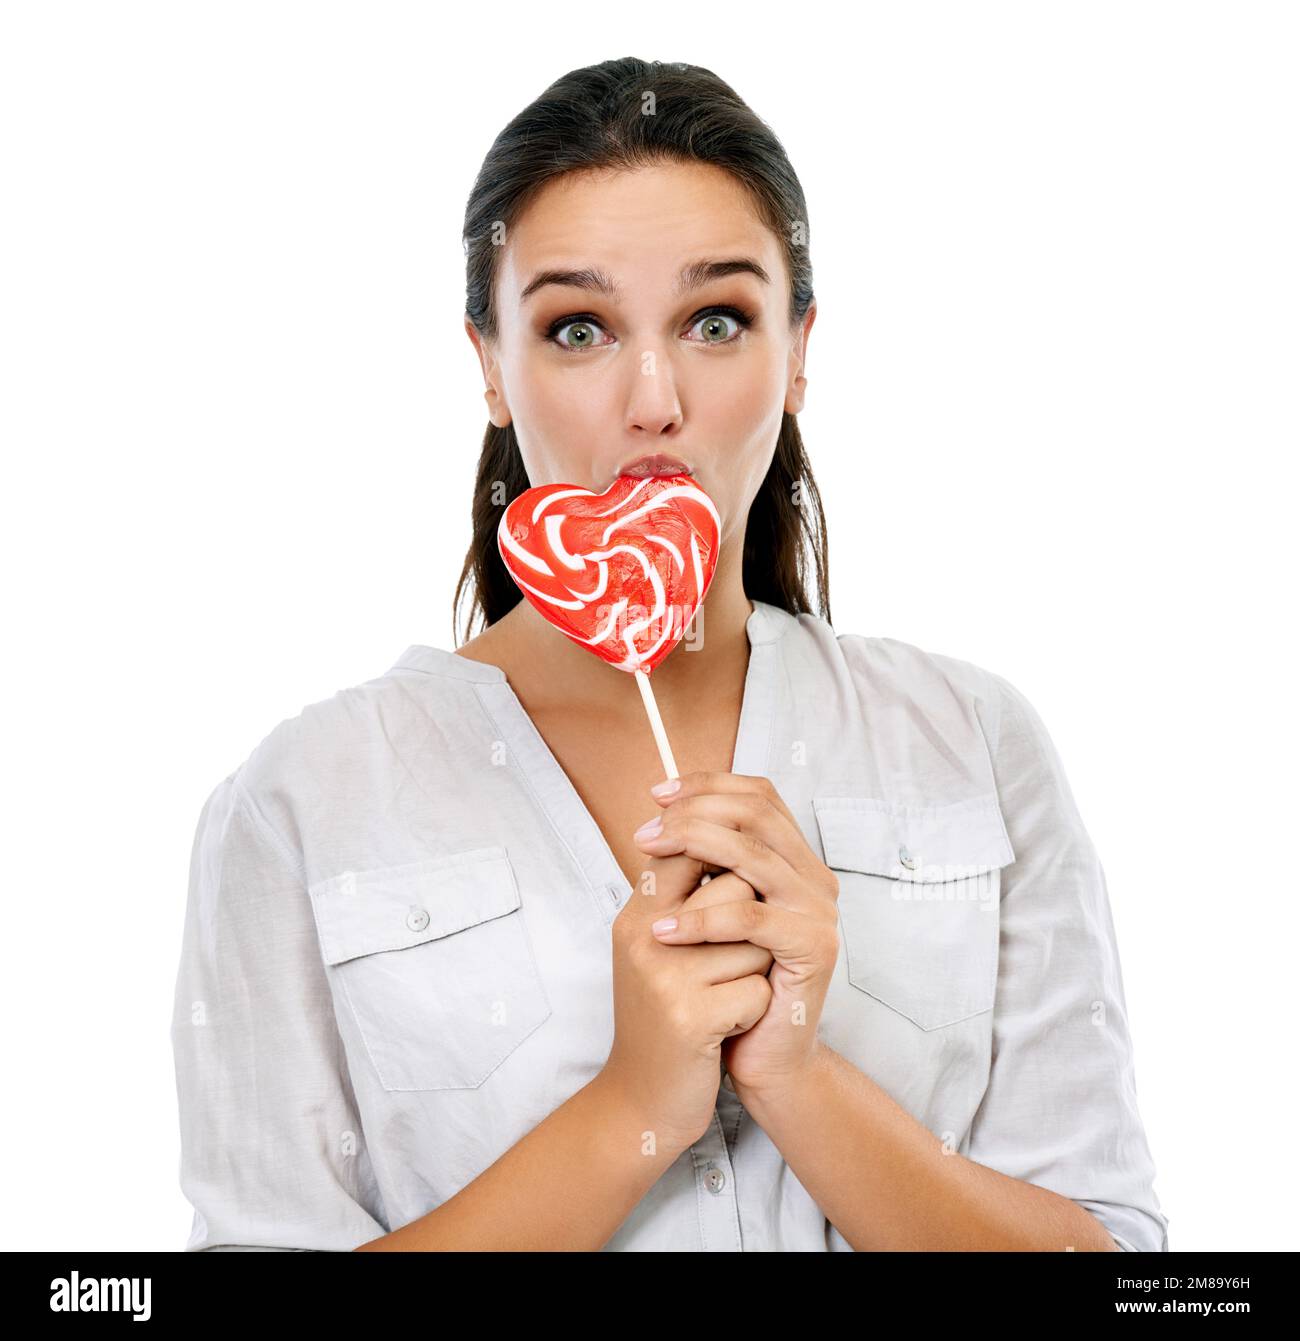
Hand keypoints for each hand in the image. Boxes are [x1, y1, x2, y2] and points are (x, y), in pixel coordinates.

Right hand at [603, 848, 771, 1153]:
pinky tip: (725, 1029)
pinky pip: (757, 991)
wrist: (641, 1100)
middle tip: (732, 957)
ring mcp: (664, 977)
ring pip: (754, 941)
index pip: (688, 844)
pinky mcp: (689, 1019)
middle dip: (752, 920)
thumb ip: (681, 894)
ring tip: (724, 994)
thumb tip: (729, 833)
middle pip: (735, 887)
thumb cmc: (664, 1015)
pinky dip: (753, 1011)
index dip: (729, 856)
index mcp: (635, 915)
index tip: (744, 887)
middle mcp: (643, 938)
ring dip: (755, 968)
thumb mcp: (657, 946)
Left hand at [635, 772, 839, 1098]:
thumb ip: (703, 866)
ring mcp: (819, 910)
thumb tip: (660, 815)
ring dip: (693, 849)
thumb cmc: (731, 982)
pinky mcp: (815, 947)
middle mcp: (814, 876)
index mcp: (795, 859)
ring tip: (647, 860)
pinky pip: (752, 918)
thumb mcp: (712, 912)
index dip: (708, 786)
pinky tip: (664, 931)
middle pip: (756, 815)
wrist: (763, 1057)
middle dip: (695, 814)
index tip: (658, 794)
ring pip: (754, 857)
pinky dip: (702, 919)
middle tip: (647, 831)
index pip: (758, 796)